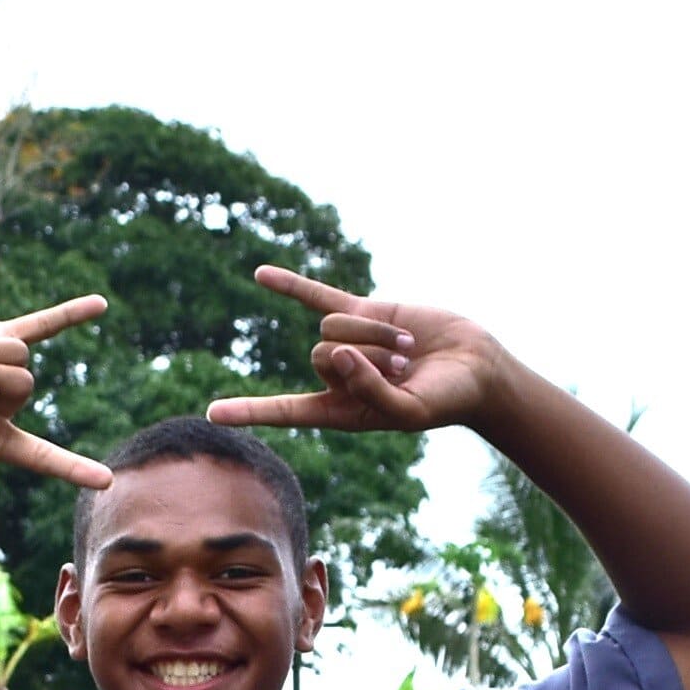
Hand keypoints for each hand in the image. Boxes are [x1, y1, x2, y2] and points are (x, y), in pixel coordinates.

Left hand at [203, 268, 512, 435]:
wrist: (475, 367)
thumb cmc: (444, 401)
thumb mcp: (407, 411)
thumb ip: (369, 391)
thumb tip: (335, 353)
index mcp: (342, 410)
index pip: (289, 410)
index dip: (252, 411)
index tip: (213, 414)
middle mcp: (338, 375)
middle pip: (321, 356)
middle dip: (364, 357)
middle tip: (403, 369)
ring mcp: (348, 340)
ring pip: (332, 326)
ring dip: (374, 334)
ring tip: (407, 349)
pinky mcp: (362, 311)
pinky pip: (318, 295)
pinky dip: (289, 285)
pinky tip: (259, 275)